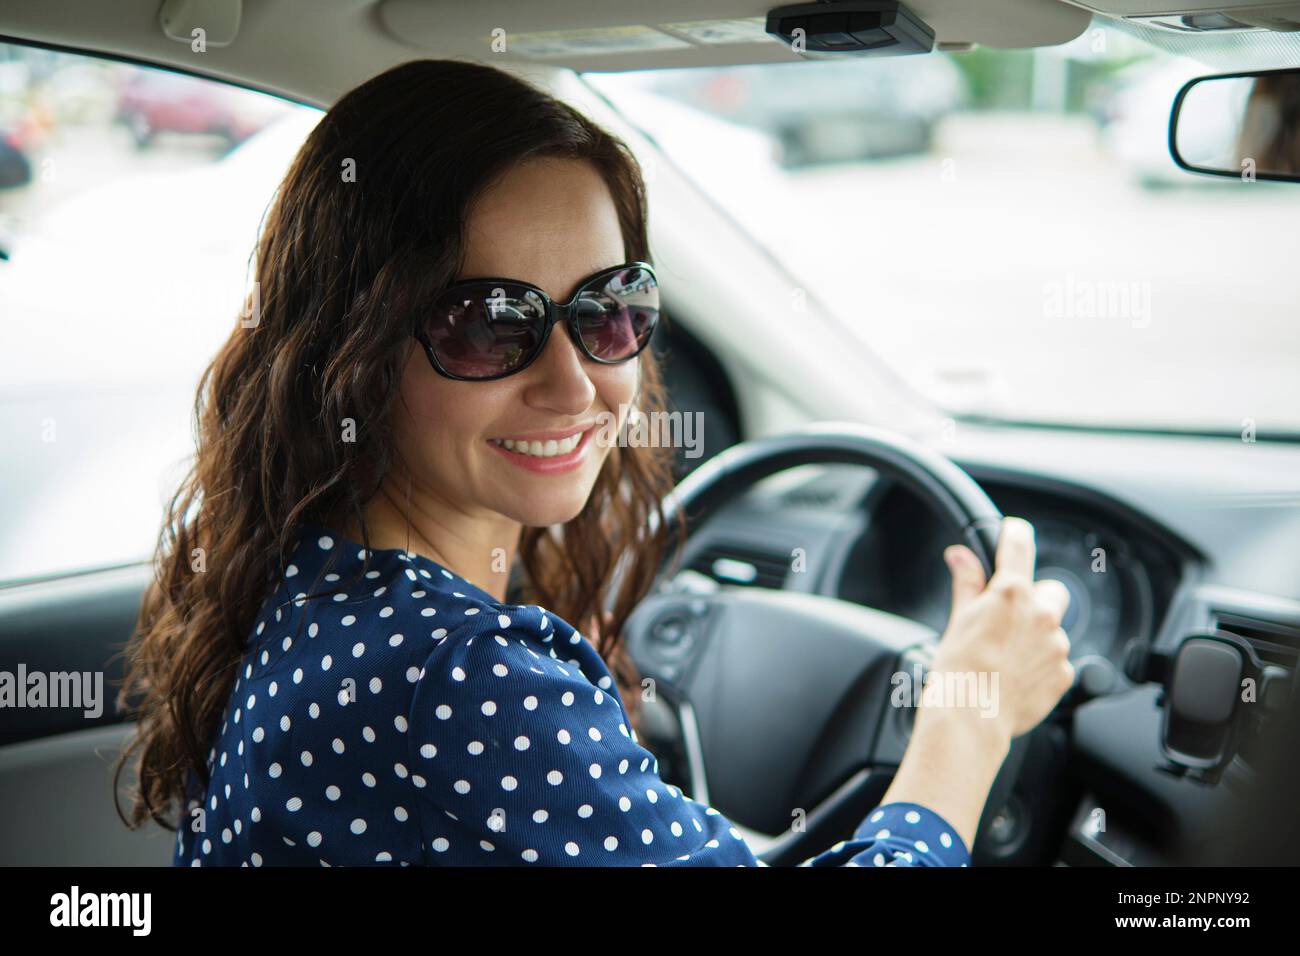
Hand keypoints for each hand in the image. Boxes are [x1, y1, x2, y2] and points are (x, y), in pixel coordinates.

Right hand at [926, 516, 1074, 740]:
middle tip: (1008, 618)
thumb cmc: (958, 670)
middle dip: (1035, 600)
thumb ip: (967, 582)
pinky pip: (1058, 661)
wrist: (971, 717)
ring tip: (1007, 657)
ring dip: (1037, 636)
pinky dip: (1042, 665)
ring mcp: (1057, 645)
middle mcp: (1041, 614)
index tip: (1014, 531)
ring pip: (1054, 630)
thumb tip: (960, 555)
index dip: (1015, 533)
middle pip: (1051, 591)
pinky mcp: (1065, 673)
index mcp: (1011, 593)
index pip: (1019, 545)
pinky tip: (1017, 676)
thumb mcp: (958, 618)